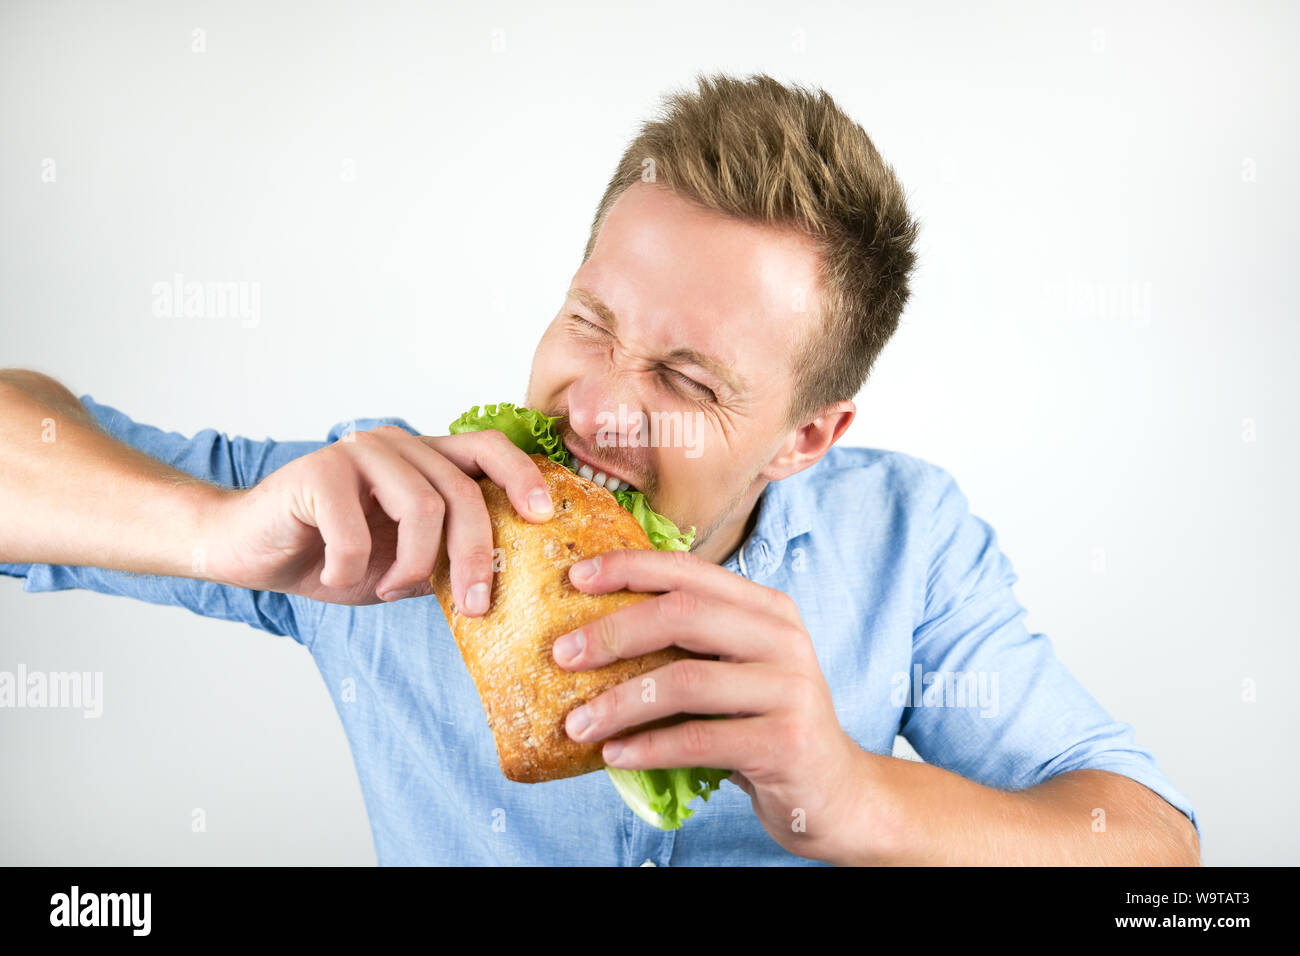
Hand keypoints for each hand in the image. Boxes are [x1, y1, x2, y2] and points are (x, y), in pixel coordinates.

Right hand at [203, 426, 554, 607]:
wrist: (248, 551)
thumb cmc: (330, 554)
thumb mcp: (402, 565)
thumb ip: (446, 559)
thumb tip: (507, 581)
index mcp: (424, 459)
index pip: (488, 448)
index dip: (523, 476)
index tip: (545, 517)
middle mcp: (397, 444)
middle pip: (463, 490)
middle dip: (476, 554)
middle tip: (475, 606)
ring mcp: (357, 452)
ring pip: (421, 506)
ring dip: (412, 565)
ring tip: (390, 589)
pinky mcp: (317, 472)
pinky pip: (357, 531)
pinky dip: (352, 568)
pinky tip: (336, 575)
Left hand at [551, 548, 870, 861]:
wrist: (835, 793)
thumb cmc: (766, 726)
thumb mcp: (737, 670)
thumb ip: (690, 643)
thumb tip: (592, 628)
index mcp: (767, 608)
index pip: (690, 571)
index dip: (628, 567)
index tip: (575, 577)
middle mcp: (783, 638)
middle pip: (683, 615)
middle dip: (613, 632)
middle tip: (561, 654)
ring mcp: (789, 688)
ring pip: (685, 680)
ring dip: (619, 702)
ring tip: (576, 723)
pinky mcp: (785, 741)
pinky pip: (698, 739)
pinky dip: (648, 748)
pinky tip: (614, 755)